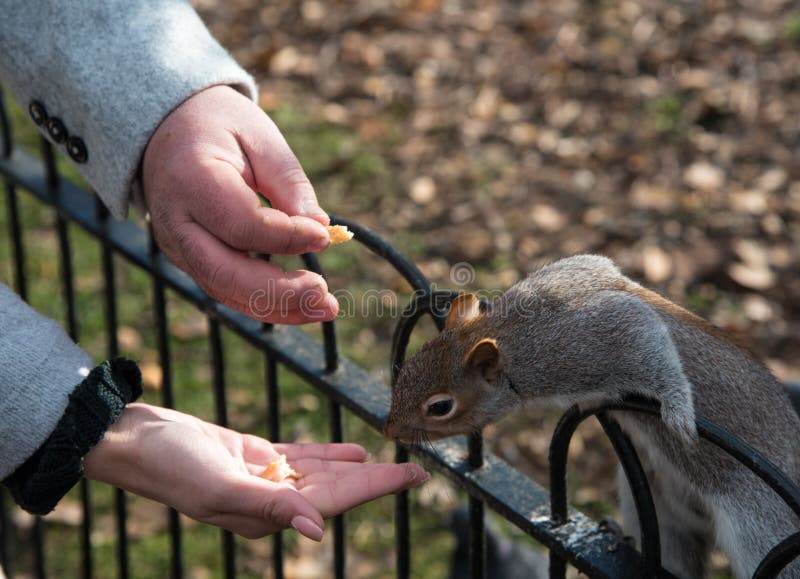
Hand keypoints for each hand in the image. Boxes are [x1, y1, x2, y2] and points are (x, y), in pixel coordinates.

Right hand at [83, 404, 429, 540]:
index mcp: (266, 513)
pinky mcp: (254, 456)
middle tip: (417, 470)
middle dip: (376, 478)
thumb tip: (317, 529)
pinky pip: (302, 456)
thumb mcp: (219, 486)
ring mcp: (263, 477)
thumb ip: (270, 506)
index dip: (377, 486)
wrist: (136, 440)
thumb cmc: (171, 465)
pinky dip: (329, 453)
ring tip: (391, 461)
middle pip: (337, 488)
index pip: (334, 500)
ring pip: (323, 471)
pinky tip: (352, 449)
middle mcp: (270, 499)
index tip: (413, 475)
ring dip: (356, 466)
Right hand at [142, 85, 337, 323]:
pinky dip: (265, 302)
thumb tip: (321, 227)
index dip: (286, 237)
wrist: (167, 130)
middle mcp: (176, 221)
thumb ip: (289, 182)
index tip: (324, 236)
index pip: (242, 225)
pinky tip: (303, 304)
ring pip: (225, 291)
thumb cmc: (220, 127)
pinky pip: (226, 289)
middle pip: (225, 274)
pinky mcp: (189, 260)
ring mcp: (177, 246)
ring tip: (324, 307)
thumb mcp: (260, 138)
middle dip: (279, 292)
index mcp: (192, 179)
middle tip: (325, 296)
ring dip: (278, 307)